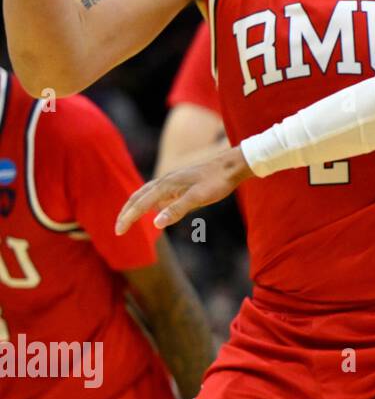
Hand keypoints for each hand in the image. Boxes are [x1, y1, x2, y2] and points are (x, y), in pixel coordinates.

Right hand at [116, 146, 252, 234]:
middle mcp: (164, 181)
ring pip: (145, 193)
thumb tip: (155, 224)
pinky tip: (153, 208)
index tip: (118, 232)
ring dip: (134, 206)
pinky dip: (148, 201)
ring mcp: (171, 180)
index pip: (139, 204)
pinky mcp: (179, 182)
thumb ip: (177, 210)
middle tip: (118, 229)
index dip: (128, 219)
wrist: (231, 166)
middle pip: (137, 197)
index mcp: (165, 185)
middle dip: (126, 213)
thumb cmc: (217, 182)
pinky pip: (156, 192)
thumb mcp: (198, 198)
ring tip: (128, 219)